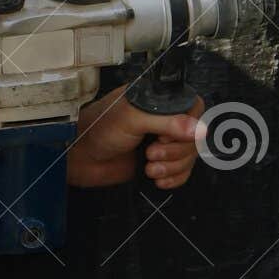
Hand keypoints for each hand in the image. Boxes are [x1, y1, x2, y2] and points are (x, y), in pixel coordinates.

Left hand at [67, 85, 204, 189]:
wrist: (80, 158)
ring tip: (149, 166)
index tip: (164, 136)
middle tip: (150, 153)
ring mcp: (162, 141)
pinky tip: (157, 178)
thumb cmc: (97, 130)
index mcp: (157, 100)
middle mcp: (162, 119)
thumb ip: (166, 121)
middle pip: (193, 137)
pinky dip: (173, 178)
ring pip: (189, 157)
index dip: (186, 126)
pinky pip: (182, 172)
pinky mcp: (160, 162)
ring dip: (172, 167)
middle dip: (175, 152)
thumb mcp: (131, 119)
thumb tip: (197, 129)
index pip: (193, 108)